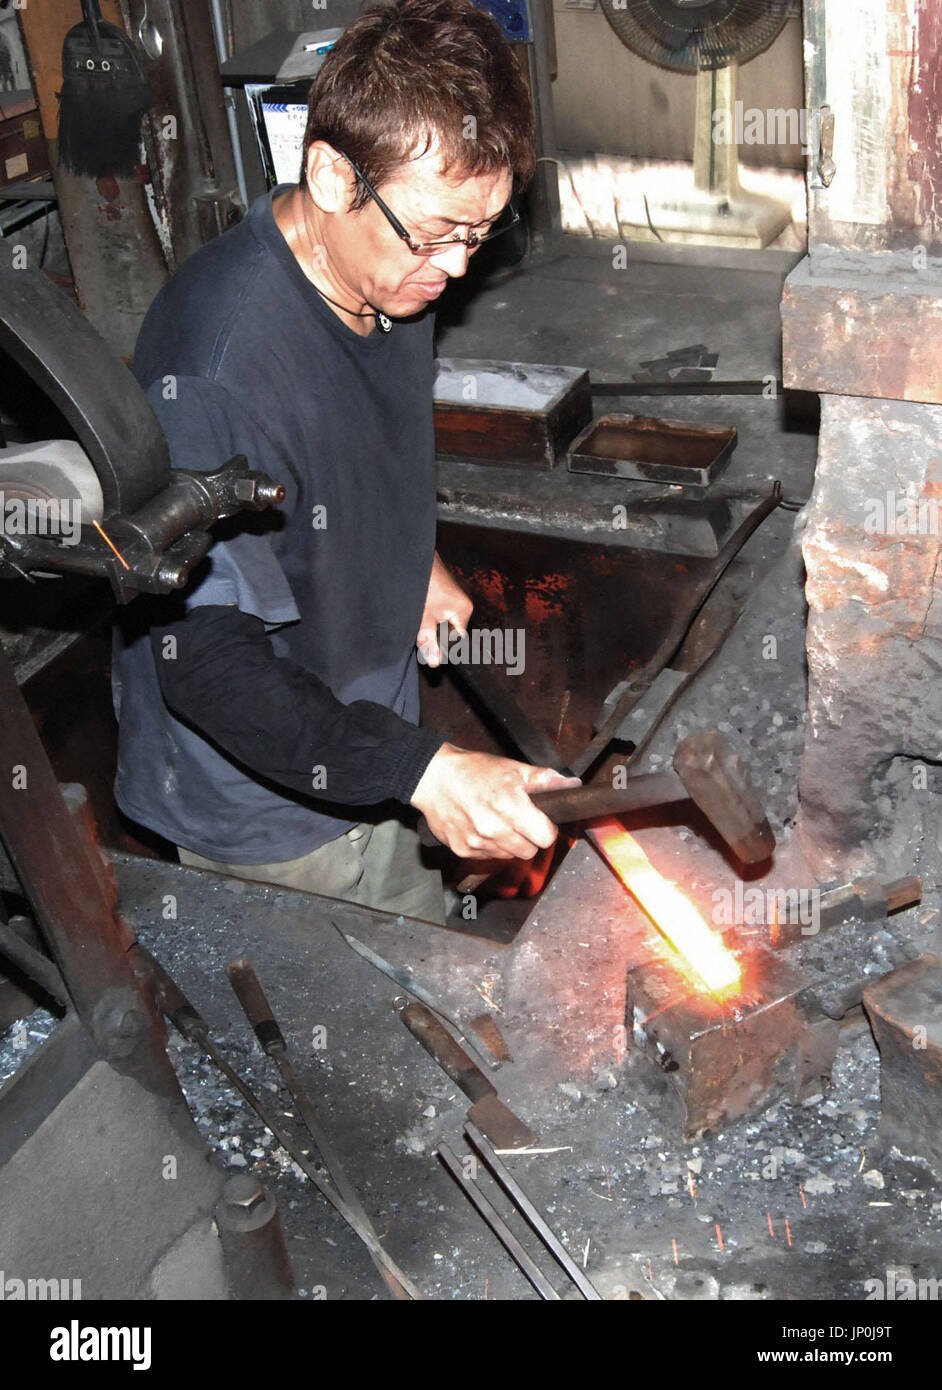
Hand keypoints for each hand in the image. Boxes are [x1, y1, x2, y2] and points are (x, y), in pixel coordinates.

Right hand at [411, 743, 580, 858]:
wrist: (433, 778)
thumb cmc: (471, 770)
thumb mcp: (511, 768)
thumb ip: (543, 779)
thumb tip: (570, 785)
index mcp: (510, 806)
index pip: (545, 838)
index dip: (547, 830)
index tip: (541, 822)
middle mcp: (493, 828)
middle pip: (529, 851)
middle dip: (529, 838)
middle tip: (520, 821)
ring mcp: (477, 842)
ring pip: (509, 856)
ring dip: (509, 843)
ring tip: (499, 822)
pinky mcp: (463, 850)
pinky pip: (488, 857)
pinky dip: (490, 847)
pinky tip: (482, 828)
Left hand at [416, 553, 472, 666]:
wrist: (413, 557)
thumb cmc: (422, 583)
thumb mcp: (423, 618)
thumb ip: (429, 640)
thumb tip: (435, 661)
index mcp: (464, 610)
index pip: (457, 639)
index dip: (442, 645)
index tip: (430, 647)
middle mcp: (462, 603)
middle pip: (449, 630)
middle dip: (434, 633)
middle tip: (419, 629)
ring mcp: (453, 596)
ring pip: (441, 619)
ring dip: (428, 622)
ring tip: (418, 615)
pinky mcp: (443, 591)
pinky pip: (438, 609)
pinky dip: (427, 612)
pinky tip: (419, 607)